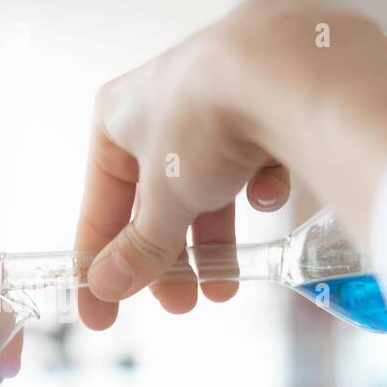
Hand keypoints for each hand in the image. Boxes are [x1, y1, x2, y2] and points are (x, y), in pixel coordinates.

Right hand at [75, 2, 386, 330]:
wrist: (288, 68)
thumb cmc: (202, 125)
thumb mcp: (164, 202)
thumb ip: (139, 248)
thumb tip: (105, 287)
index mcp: (115, 118)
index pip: (99, 206)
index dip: (98, 268)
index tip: (100, 318)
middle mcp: (160, 104)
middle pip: (156, 201)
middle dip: (169, 261)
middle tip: (181, 306)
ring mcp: (214, 100)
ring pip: (205, 187)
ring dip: (213, 242)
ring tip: (225, 288)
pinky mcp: (265, 101)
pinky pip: (252, 159)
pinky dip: (256, 186)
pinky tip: (266, 194)